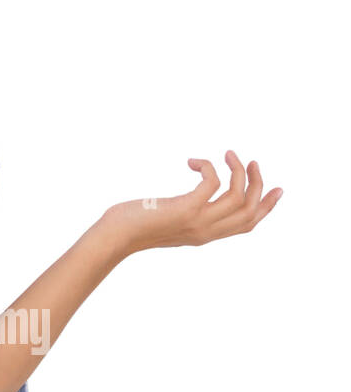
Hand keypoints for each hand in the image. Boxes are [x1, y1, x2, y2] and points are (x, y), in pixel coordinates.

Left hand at [104, 150, 282, 253]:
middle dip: (257, 184)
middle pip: (249, 211)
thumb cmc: (130, 227)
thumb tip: (187, 200)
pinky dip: (208, 166)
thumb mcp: (166, 222)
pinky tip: (191, 162)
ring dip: (238, 171)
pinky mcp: (186, 209)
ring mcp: (198, 221)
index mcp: (205, 235)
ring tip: (229, 153)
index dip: (265, 207)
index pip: (247, 225)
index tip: (277, 189)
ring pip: (238, 196)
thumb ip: (183, 215)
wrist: (114, 237)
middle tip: (253, 162)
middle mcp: (207, 231)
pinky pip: (212, 182)